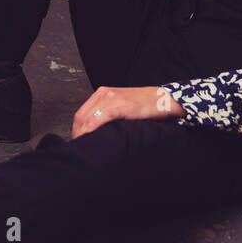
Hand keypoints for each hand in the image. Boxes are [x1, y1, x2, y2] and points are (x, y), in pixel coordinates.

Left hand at [71, 85, 186, 138]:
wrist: (165, 99)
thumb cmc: (146, 106)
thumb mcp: (123, 107)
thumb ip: (110, 115)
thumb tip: (98, 132)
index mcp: (103, 93)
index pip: (81, 113)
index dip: (76, 130)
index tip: (78, 143)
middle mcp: (104, 94)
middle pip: (80, 117)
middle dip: (77, 134)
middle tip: (78, 149)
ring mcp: (111, 98)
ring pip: (87, 118)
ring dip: (82, 135)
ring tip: (83, 148)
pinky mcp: (120, 105)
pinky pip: (99, 119)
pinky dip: (91, 130)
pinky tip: (91, 139)